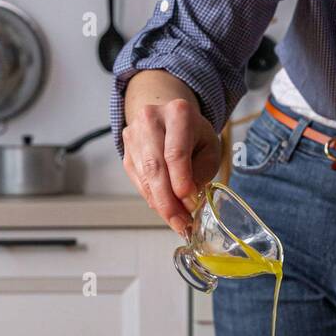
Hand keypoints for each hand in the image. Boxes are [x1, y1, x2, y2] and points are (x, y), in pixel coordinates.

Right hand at [121, 97, 221, 233]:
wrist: (168, 117)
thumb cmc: (193, 134)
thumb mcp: (209, 147)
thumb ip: (201, 172)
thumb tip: (186, 202)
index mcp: (178, 113)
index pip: (176, 152)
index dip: (181, 181)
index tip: (190, 204)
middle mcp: (150, 119)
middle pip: (155, 167)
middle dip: (168, 201)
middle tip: (181, 223)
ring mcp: (134, 135)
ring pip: (144, 177)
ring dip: (160, 203)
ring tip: (177, 221)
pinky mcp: (126, 150)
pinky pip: (138, 181)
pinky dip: (152, 198)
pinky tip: (165, 208)